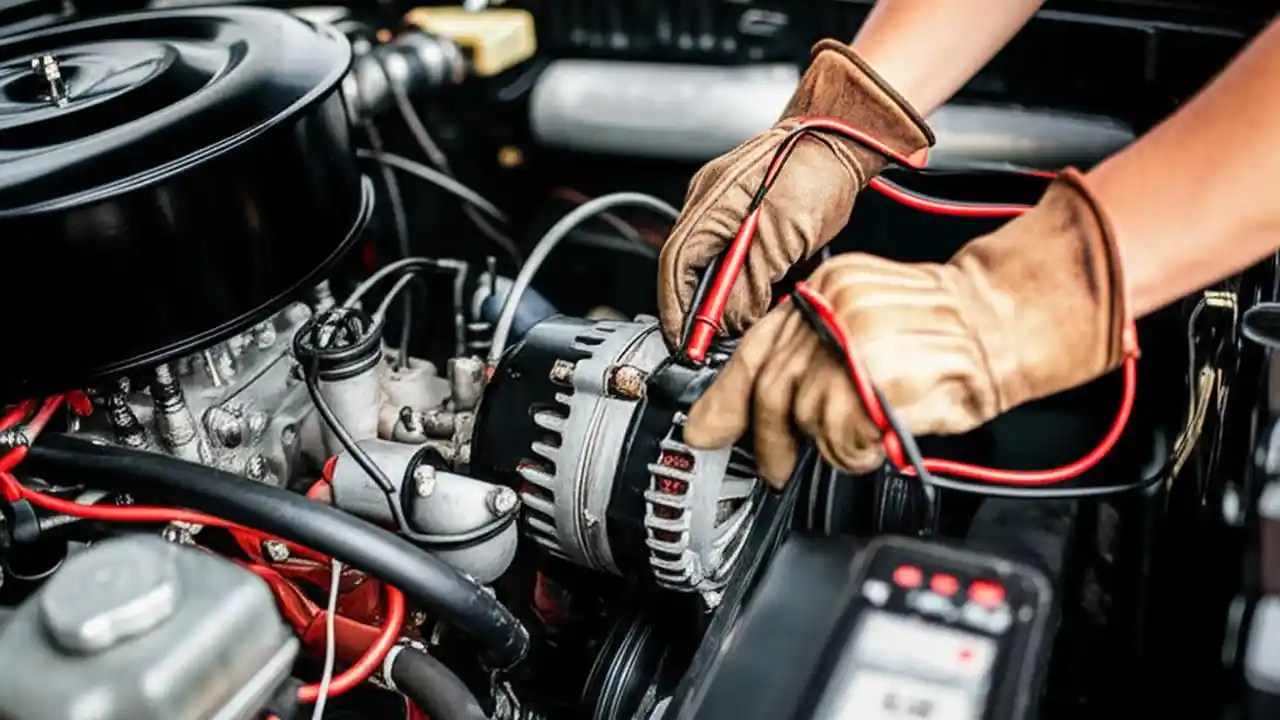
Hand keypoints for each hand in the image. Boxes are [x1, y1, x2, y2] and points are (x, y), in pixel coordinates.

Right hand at [657, 40, 931, 346]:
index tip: (686, 344)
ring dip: (739, 295)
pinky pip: (744, 256)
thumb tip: (726, 324)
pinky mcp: (754, 213)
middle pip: (695, 271)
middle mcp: (711, 206)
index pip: (676, 267)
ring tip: (763, 310)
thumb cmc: (817, 168)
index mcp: (709, 206)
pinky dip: (758, 278)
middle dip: (709, 309)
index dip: (677, 311)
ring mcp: (730, 208)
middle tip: (724, 338)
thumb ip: (748, 284)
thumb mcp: (783, 237)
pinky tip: (781, 284)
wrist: (847, 133)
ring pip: (722, 268)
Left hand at [682, 170, 1130, 486]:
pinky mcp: (874, 377)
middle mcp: (831, 308)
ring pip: (803, 414)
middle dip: (766, 438)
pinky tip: (874, 441)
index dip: (725, 396)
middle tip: (773, 467)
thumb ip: (815, 349)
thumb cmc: (944, 332)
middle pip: (769, 386)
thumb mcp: (865, 321)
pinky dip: (851, 452)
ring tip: (858, 439)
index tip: (706, 427)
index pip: (755, 346)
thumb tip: (767, 400)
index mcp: (824, 289)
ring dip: (826, 443)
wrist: (1005, 323)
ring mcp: (852, 341)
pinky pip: (837, 434)